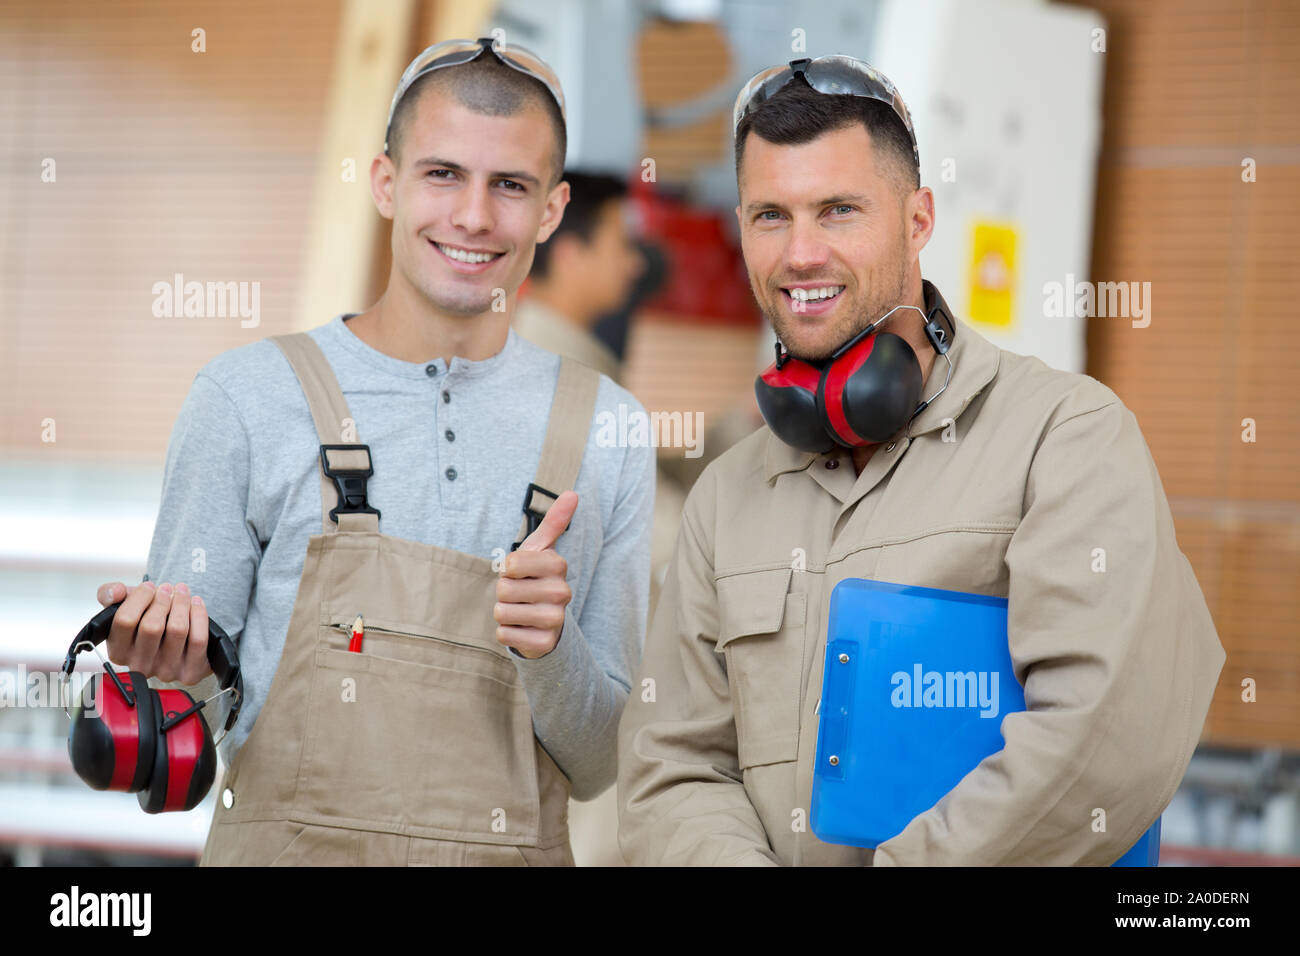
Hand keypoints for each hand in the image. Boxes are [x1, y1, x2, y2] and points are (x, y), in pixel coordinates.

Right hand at [95, 580, 213, 684]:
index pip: (125, 620)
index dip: (140, 597)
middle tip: (168, 588)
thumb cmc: (149, 620)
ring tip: (182, 593)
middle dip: (163, 600)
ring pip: (177, 630)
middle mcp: (139, 665)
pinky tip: (196, 604)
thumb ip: (110, 594)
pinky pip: (198, 639)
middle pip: (152, 626)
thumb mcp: (125, 605)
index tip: (149, 586)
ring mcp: (165, 671)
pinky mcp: (189, 673)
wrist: (179, 640)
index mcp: (118, 651)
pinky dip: (199, 615)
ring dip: (182, 604)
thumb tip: (114, 592)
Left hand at [494, 491, 577, 658]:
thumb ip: (554, 522)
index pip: (511, 564)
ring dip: (504, 613)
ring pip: (502, 612)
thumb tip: (573, 493)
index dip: (506, 569)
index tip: (518, 572)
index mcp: (558, 566)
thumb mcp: (540, 550)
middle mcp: (562, 592)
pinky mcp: (545, 642)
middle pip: (504, 589)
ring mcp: (556, 619)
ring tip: (519, 611)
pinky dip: (506, 632)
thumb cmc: (535, 579)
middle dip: (504, 593)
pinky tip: (521, 629)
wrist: (544, 622)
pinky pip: (504, 634)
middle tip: (519, 594)